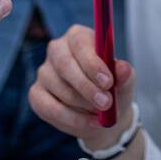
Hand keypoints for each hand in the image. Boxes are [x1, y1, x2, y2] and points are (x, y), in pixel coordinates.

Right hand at [28, 25, 135, 151]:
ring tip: (102, 114)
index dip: (93, 63)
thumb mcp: (124, 81)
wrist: (102, 114)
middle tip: (105, 103)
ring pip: (60, 89)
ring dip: (83, 105)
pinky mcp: (36, 94)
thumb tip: (123, 68)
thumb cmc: (113, 89)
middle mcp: (57, 50)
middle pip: (65, 64)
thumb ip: (124, 74)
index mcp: (78, 36)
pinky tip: (90, 123)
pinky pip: (50, 108)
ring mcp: (44, 72)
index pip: (80, 43)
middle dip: (86, 87)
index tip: (108, 83)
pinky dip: (73, 119)